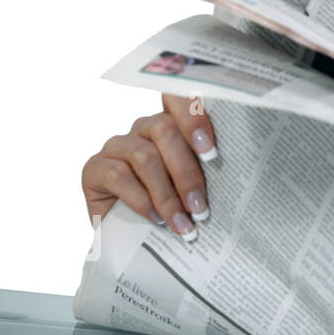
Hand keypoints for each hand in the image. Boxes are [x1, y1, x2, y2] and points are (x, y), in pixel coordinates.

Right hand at [81, 94, 216, 240]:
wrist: (131, 235)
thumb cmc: (173, 205)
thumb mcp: (194, 185)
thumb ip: (207, 169)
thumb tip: (239, 170)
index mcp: (173, 123)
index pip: (178, 99)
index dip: (193, 116)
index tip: (211, 150)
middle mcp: (143, 127)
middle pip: (165, 131)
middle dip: (187, 172)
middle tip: (201, 207)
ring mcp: (117, 145)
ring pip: (145, 157)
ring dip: (167, 195)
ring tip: (183, 223)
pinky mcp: (94, 167)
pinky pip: (120, 176)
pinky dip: (142, 201)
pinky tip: (156, 219)